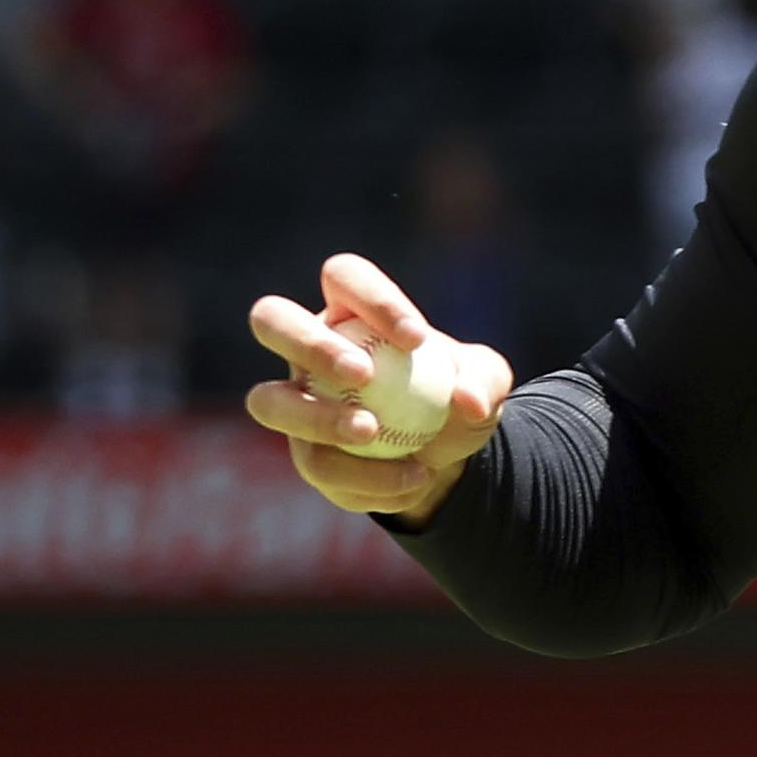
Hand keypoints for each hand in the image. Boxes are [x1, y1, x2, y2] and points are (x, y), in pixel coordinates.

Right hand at [247, 252, 514, 527]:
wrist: (444, 453)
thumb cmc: (457, 395)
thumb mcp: (487, 382)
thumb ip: (484, 382)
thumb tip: (467, 402)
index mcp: (351, 309)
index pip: (344, 277)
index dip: (372, 299)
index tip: (416, 340)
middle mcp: (308, 347)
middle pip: (272, 319)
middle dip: (311, 343)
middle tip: (361, 374)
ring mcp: (295, 400)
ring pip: (269, 402)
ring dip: (318, 419)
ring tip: (372, 432)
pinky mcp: (304, 452)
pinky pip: (317, 465)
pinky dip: (366, 476)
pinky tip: (413, 480)